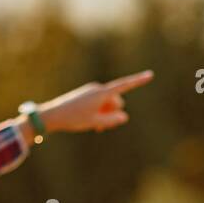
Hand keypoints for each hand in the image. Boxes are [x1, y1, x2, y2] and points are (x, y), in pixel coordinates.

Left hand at [37, 70, 154, 133]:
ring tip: (94, 127)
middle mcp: (98, 89)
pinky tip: (92, 124)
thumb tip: (124, 116)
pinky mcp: (87, 96)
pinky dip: (100, 114)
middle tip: (100, 127)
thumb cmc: (74, 119)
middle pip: (117, 101)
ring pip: (109, 105)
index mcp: (102, 93)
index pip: (124, 85)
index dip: (138, 81)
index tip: (150, 75)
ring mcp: (92, 92)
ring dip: (106, 116)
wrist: (52, 115)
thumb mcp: (95, 122)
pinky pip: (100, 105)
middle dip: (114, 113)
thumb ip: (112, 120)